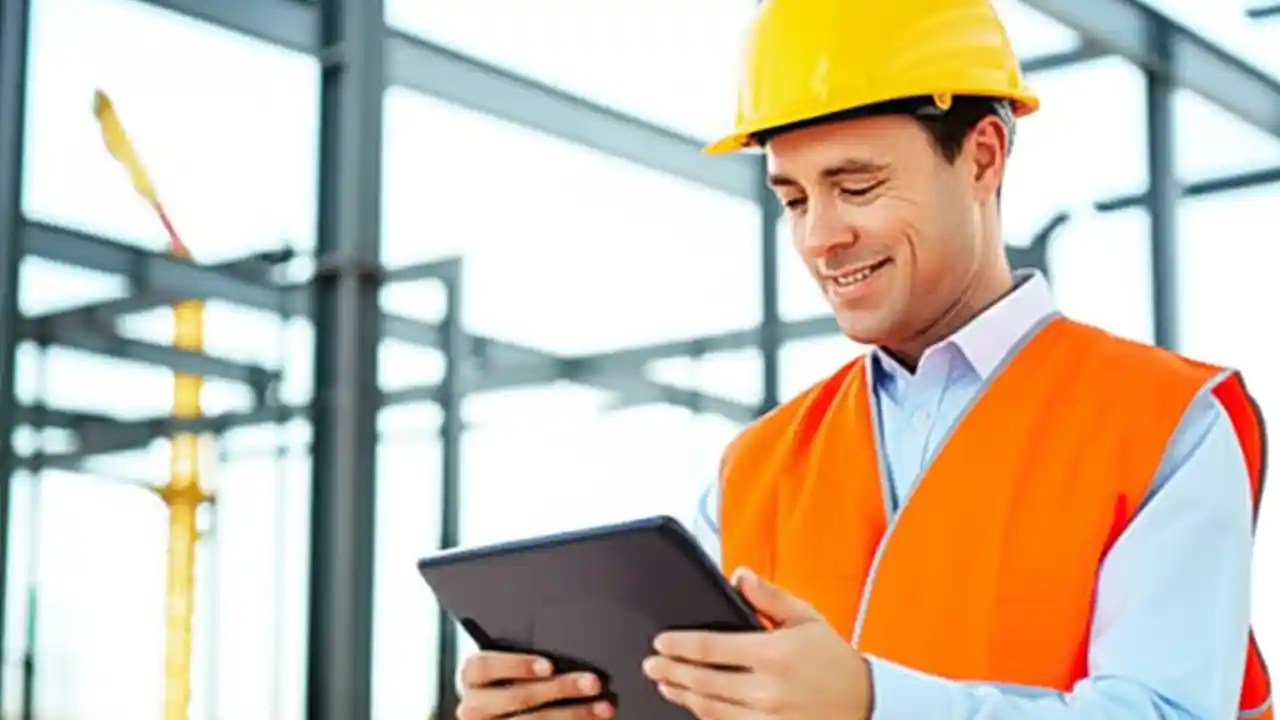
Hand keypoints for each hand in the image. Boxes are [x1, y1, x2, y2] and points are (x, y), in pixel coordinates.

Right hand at [456, 650, 614, 718]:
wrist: (499, 712)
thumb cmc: (511, 678)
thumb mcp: (509, 664)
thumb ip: (527, 654)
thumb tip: (568, 642)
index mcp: (472, 677)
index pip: (485, 666)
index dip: (517, 665)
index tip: (549, 666)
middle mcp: (474, 707)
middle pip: (516, 697)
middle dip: (559, 689)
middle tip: (593, 682)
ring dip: (573, 715)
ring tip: (603, 708)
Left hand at [642, 567, 873, 718]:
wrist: (865, 704)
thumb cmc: (832, 659)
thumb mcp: (805, 618)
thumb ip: (769, 596)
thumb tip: (739, 575)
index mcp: (774, 653)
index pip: (712, 648)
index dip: (679, 646)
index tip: (660, 643)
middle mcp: (768, 689)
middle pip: (703, 681)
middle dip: (671, 672)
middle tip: (651, 666)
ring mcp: (769, 719)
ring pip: (711, 709)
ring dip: (683, 697)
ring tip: (666, 686)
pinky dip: (707, 717)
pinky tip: (696, 707)